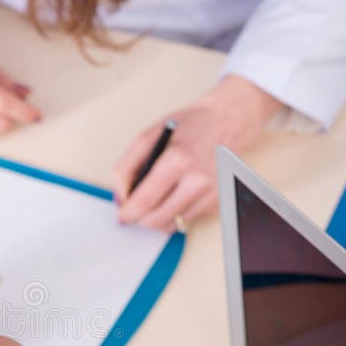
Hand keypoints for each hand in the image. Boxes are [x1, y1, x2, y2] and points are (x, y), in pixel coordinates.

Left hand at [112, 75, 282, 231]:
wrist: (225, 121)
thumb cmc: (187, 127)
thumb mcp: (147, 137)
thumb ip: (126, 168)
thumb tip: (120, 198)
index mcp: (177, 161)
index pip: (144, 202)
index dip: (128, 213)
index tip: (122, 215)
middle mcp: (198, 180)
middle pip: (156, 220)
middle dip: (140, 218)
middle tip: (134, 211)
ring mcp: (211, 193)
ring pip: (171, 224)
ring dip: (156, 218)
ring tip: (154, 201)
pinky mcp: (219, 201)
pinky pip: (186, 221)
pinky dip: (174, 214)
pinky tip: (172, 198)